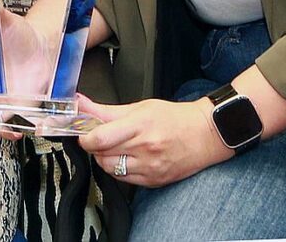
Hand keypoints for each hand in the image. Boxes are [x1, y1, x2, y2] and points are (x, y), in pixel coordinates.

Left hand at [77, 95, 231, 187]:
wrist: (205, 136)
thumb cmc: (174, 118)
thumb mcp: (140, 107)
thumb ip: (106, 109)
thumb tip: (80, 104)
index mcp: (139, 126)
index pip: (100, 137)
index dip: (84, 136)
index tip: (81, 132)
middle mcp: (144, 149)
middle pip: (102, 153)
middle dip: (93, 145)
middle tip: (96, 137)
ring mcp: (150, 168)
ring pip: (110, 169)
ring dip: (104, 158)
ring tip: (112, 147)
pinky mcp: (154, 181)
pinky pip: (124, 179)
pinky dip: (118, 169)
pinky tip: (125, 158)